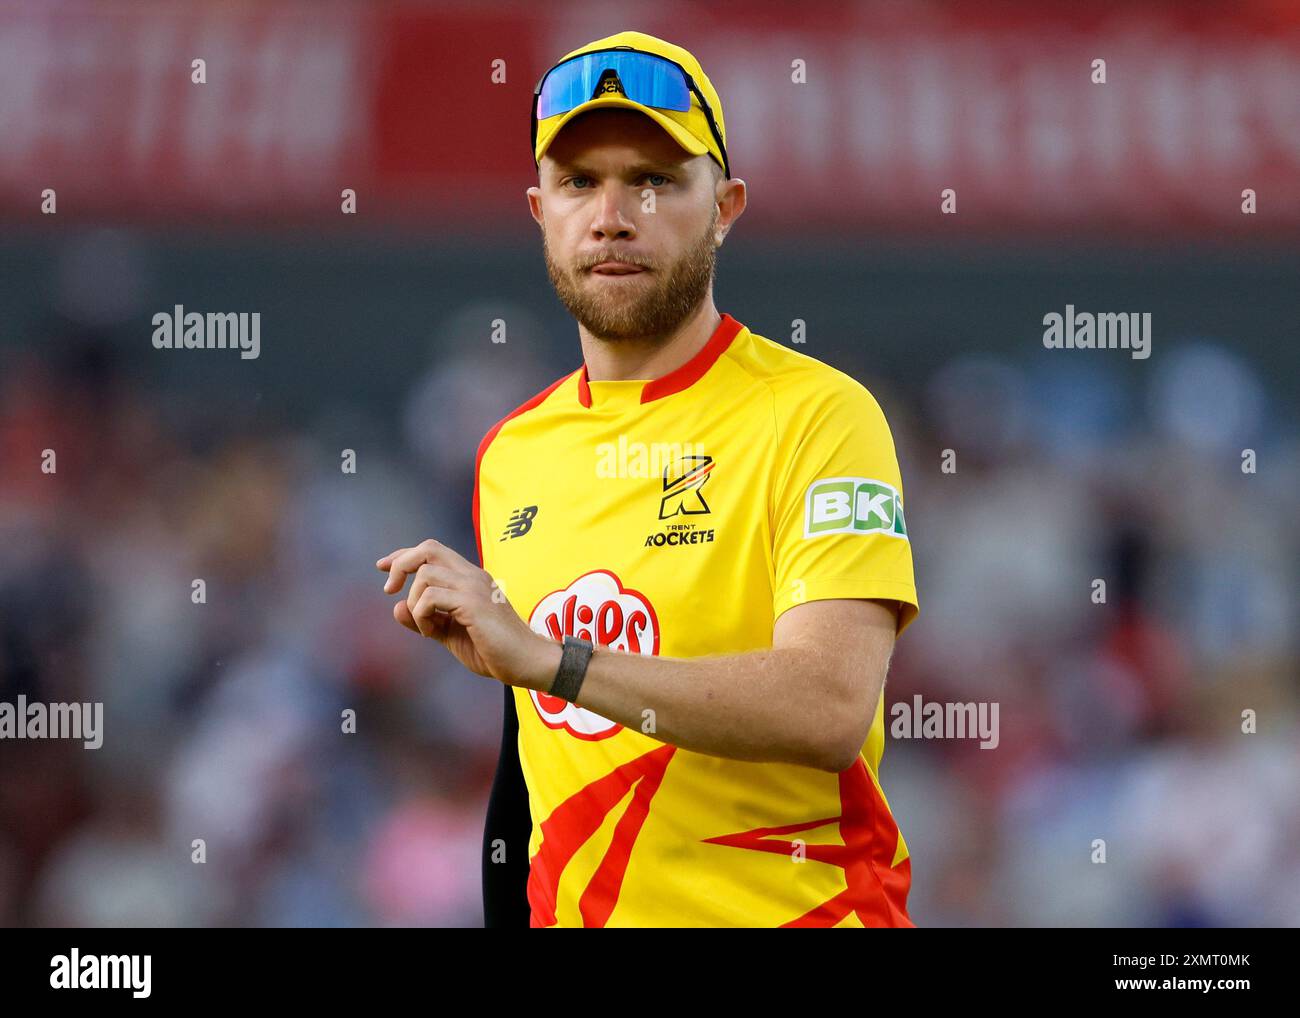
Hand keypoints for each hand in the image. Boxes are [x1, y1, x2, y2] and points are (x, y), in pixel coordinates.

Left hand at [375, 539, 559, 686]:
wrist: (526, 663)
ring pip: (425, 574)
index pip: (431, 551)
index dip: (403, 555)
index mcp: (469, 578)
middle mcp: (472, 576)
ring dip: (414, 602)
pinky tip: (432, 633)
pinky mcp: (474, 604)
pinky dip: (422, 615)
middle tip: (389, 589)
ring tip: (427, 629)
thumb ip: (425, 620)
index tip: (382, 567)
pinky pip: (431, 597)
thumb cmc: (493, 650)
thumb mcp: (449, 634)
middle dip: (401, 563)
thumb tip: (396, 608)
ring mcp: (474, 587)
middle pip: (428, 548)